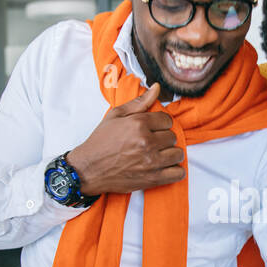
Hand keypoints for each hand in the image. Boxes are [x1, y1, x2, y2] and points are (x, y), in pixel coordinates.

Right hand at [67, 83, 184, 194]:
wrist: (89, 169)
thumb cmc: (100, 143)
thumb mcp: (116, 116)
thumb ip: (139, 102)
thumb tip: (156, 88)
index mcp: (138, 124)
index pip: (167, 120)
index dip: (160, 124)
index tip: (153, 129)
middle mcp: (147, 142)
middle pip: (172, 136)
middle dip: (163, 138)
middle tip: (152, 142)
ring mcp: (151, 161)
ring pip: (178, 153)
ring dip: (170, 153)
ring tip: (158, 154)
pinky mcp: (153, 178)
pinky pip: (178, 173)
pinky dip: (174, 170)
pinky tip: (164, 167)